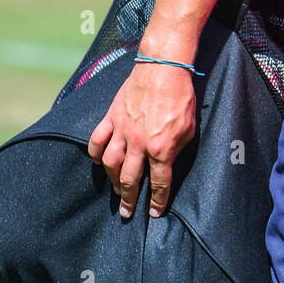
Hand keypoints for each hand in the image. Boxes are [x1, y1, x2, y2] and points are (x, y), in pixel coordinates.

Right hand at [87, 61, 196, 219]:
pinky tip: (97, 161)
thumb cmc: (181, 97)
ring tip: (116, 189)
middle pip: (130, 180)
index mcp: (161, 149)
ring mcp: (122, 131)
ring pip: (110, 164)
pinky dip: (94, 153)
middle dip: (129, 199)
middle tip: (126, 212)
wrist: (164, 69)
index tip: (155, 213)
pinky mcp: (112, 117)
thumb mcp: (189, 128)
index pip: (159, 183)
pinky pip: (97, 140)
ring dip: (112, 180)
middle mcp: (139, 144)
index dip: (158, 201)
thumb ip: (177, 149)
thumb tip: (168, 162)